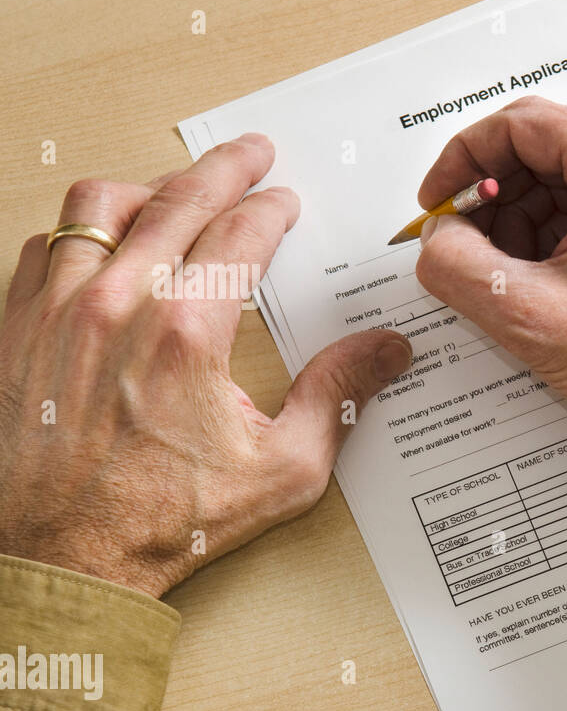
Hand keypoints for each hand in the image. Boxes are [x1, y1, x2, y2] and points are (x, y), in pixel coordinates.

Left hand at [0, 134, 411, 598]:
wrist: (61, 558)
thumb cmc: (164, 521)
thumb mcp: (282, 470)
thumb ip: (337, 397)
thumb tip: (386, 352)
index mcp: (188, 331)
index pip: (241, 233)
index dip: (272, 208)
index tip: (286, 202)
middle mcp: (118, 304)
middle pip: (178, 198)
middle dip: (225, 166)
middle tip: (251, 152)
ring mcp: (58, 310)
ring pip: (103, 205)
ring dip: (149, 186)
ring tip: (176, 188)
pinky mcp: (17, 327)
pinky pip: (47, 243)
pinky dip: (83, 228)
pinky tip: (107, 241)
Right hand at [414, 96, 566, 412]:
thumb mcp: (529, 316)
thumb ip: (458, 267)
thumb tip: (438, 239)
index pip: (524, 124)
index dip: (465, 159)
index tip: (439, 199)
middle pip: (546, 149)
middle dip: (494, 196)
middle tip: (466, 244)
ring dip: (523, 218)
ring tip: (508, 274)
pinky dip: (556, 234)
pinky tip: (542, 279)